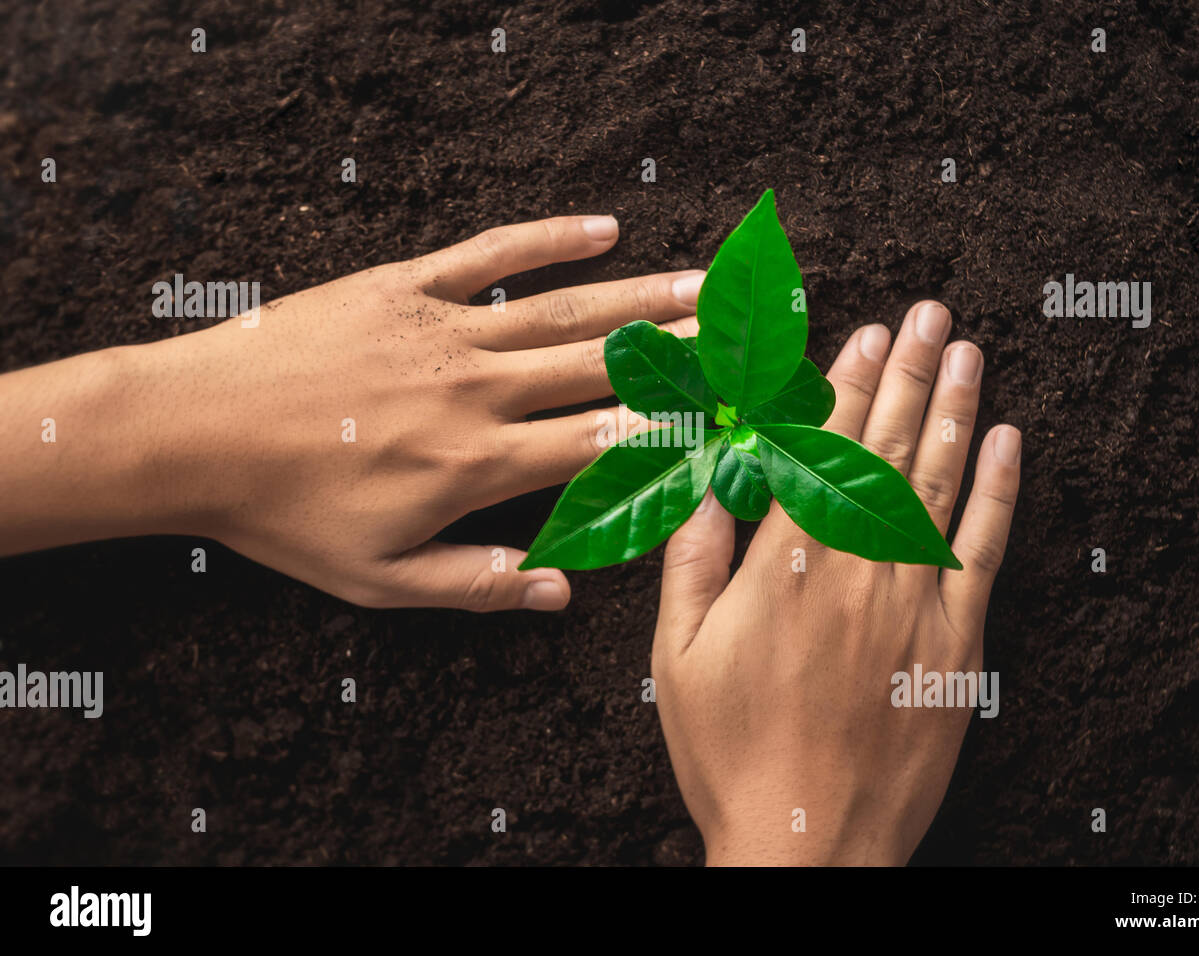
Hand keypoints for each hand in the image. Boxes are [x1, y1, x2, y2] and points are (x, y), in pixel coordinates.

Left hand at [0, 216, 703, 610]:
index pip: (602, 445)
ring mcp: (442, 330)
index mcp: (476, 464)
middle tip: (746, 338)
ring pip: (563, 310)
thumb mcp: (380, 578)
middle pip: (601, 368)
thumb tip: (564, 590)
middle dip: (682, 354)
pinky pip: (490, 254)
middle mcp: (476, 390)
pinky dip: (548, 239)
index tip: (731, 422)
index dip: (675, 433)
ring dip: (641, 295)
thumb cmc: (284, 512)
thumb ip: (479, 583)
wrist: (189, 431)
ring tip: (706, 286)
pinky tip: (601, 227)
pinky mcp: (403, 287)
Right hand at [651, 301, 1020, 864]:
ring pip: (937, 483)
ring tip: (967, 351)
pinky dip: (997, 490)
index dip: (841, 386)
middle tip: (927, 313)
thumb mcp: (676, 656)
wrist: (808, 840)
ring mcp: (913, 602)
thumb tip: (705, 480)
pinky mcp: (957, 644)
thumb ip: (692, 559)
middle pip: (884, 448)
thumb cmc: (731, 751)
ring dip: (955, 410)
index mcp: (782, 564)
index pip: (816, 450)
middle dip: (906, 372)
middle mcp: (854, 567)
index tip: (860, 334)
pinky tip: (1007, 442)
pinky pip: (983, 549)